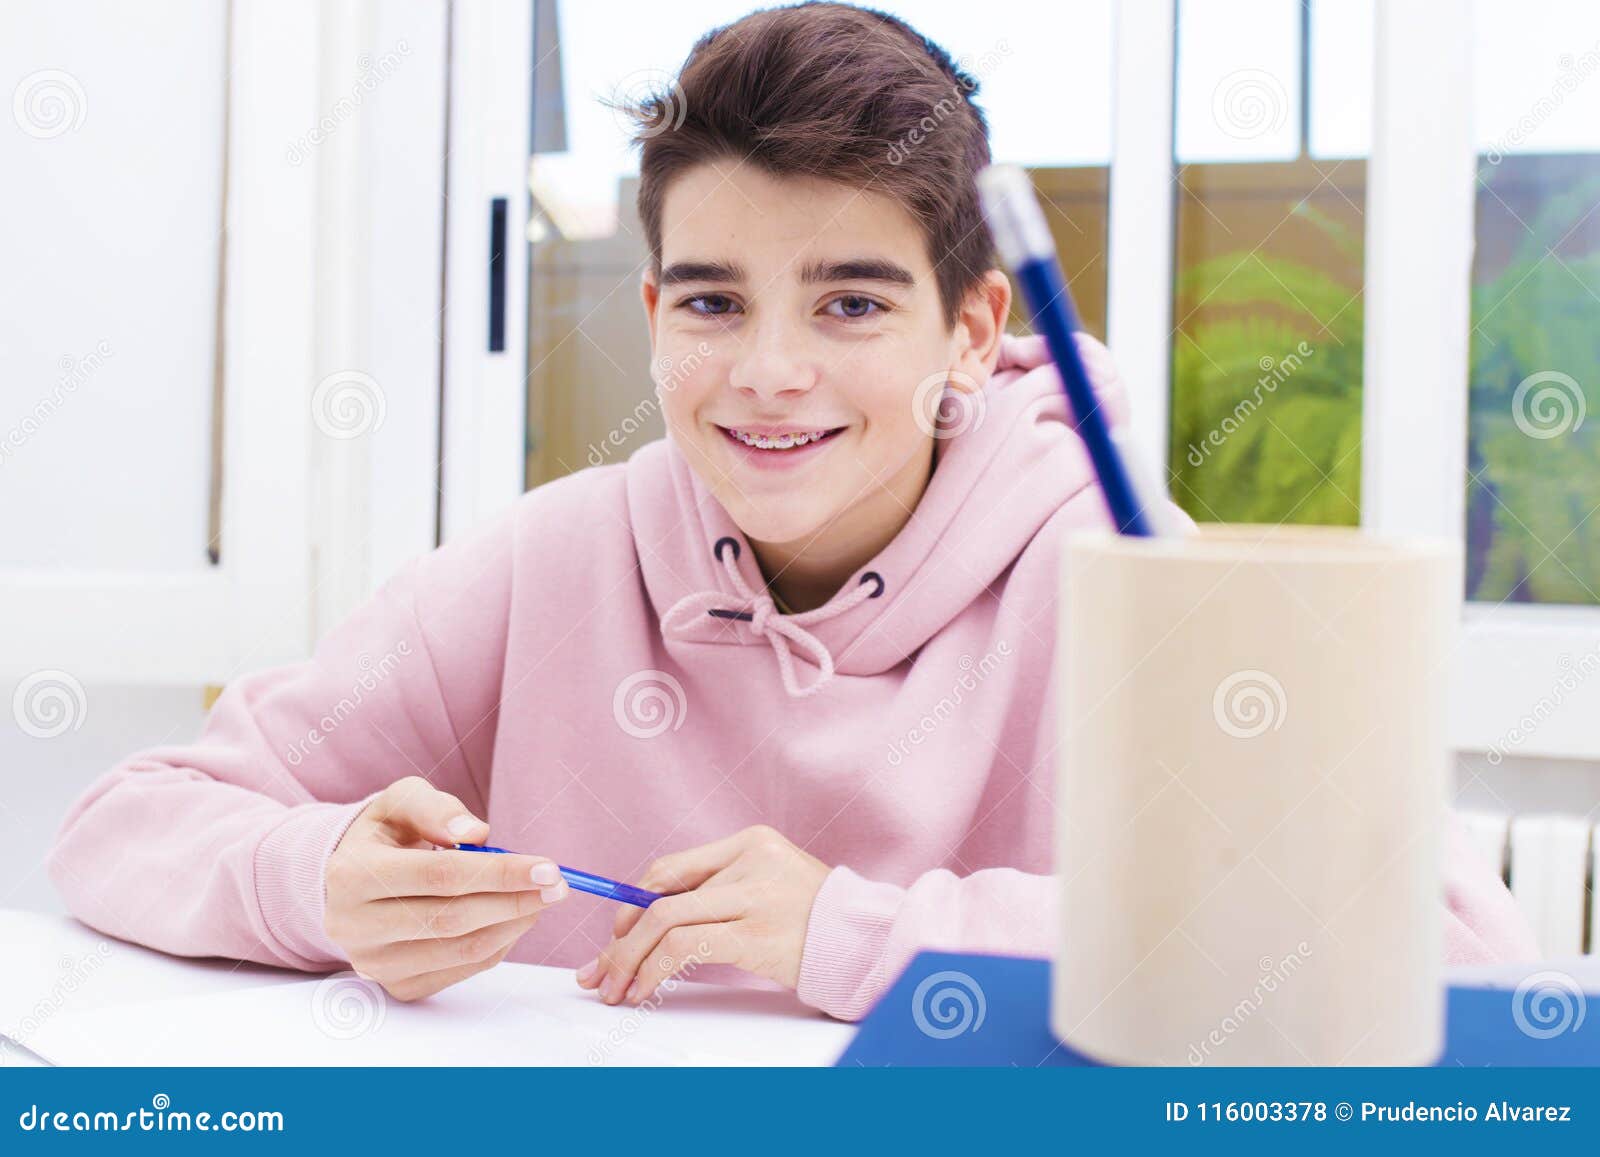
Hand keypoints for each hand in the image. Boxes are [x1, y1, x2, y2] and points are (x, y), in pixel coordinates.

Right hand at [322, 776, 567, 1000]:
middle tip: (557, 886)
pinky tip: (513, 920)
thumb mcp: (401, 801)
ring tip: (540, 900)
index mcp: (353, 874)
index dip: (499, 872)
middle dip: (515, 901)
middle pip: (451, 918)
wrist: (344, 881)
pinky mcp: (395, 985)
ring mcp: (373, 962)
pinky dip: (497, 946)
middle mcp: (355, 925)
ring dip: (513, 925)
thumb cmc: (384, 835)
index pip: (439, 875)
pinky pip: (460, 971)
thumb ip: (436, 809)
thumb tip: (478, 833)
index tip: (547, 867)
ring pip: (460, 950)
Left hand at [575, 825, 829, 1005]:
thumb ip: (721, 889)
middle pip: (662, 897)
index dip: (634, 903)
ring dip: (629, 960)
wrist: (867, 939)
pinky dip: (654, 971)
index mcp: (750, 841)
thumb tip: (649, 918)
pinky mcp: (755, 934)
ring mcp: (753, 897)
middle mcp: (749, 862)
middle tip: (597, 971)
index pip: (672, 868)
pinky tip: (644, 991)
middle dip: (620, 940)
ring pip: (666, 922)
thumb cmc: (816, 918)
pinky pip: (686, 948)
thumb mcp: (770, 883)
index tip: (617, 935)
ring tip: (614, 989)